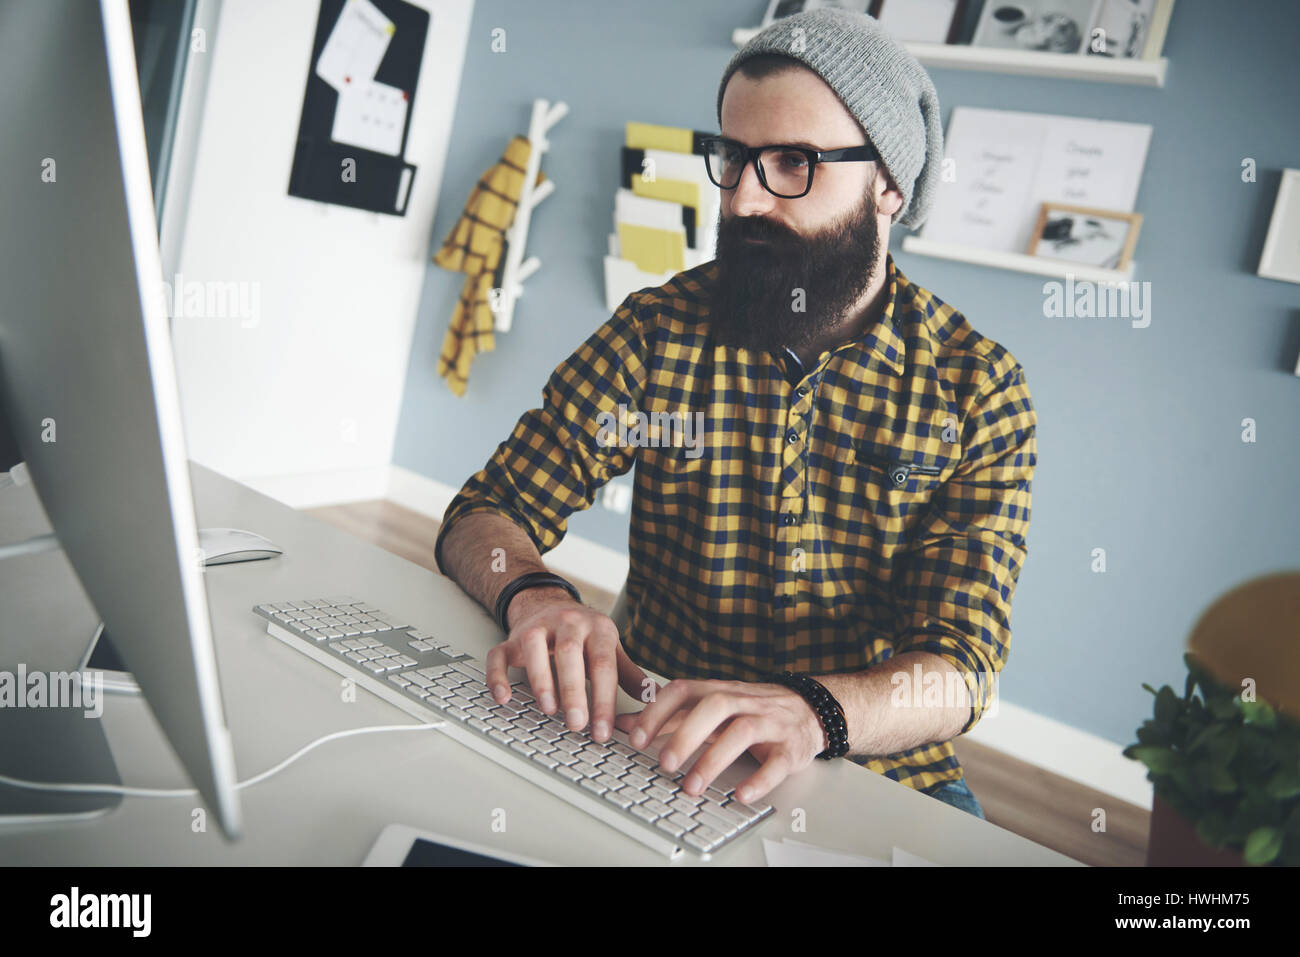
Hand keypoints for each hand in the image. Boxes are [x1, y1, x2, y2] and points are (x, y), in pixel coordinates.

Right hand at [484, 587, 650, 742]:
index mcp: (597, 628)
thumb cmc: (585, 636)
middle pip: (570, 655)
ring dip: (541, 680)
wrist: (550, 605)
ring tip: (549, 709)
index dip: (604, 699)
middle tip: (577, 724)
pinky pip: (499, 654)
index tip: (603, 730)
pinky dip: (497, 676)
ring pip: (534, 649)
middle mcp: (567, 624)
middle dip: (574, 691)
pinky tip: (503, 698)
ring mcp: (537, 628)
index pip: (603, 665)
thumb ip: (630, 675)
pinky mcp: (511, 639)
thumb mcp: (610, 648)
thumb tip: (656, 700)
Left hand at [614, 679, 826, 804]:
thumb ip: (672, 716)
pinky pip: (777, 762)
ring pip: (742, 733)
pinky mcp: (791, 747)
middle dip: (685, 734)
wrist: (810, 708)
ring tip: (692, 787)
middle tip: (663, 763)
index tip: (635, 736)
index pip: (684, 690)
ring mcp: (770, 722)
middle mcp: (744, 701)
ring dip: (714, 760)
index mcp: (719, 690)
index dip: (659, 711)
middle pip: (714, 707)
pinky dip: (760, 780)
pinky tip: (741, 795)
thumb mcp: (712, 707)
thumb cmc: (751, 710)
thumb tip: (623, 724)